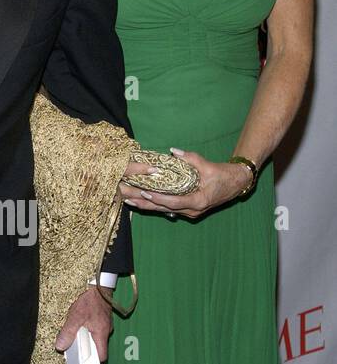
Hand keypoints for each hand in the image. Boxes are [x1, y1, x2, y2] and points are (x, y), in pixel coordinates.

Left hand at [55, 287, 113, 363]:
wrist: (99, 285)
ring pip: (95, 338)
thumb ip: (68, 332)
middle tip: (73, 348)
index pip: (101, 356)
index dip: (92, 362)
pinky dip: (87, 330)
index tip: (82, 363)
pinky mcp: (102, 319)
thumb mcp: (76, 316)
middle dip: (85, 350)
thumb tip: (61, 346)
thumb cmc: (90, 299)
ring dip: (85, 338)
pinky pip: (94, 330)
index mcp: (101, 334)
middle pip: (96, 348)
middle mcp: (105, 331)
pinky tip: (79, 324)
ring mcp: (105, 325)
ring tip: (74, 334)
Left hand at [119, 149, 250, 219]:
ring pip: (165, 210)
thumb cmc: (224, 175)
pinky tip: (143, 202)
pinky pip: (169, 208)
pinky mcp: (188, 210)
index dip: (159, 198)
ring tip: (129, 201)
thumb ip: (190, 159)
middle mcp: (192, 211)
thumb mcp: (208, 166)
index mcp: (198, 201)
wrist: (236, 184)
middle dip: (145, 204)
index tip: (145, 193)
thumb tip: (173, 151)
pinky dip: (156, 204)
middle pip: (164, 209)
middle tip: (128, 198)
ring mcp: (190, 212)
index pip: (174, 202)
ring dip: (147, 206)